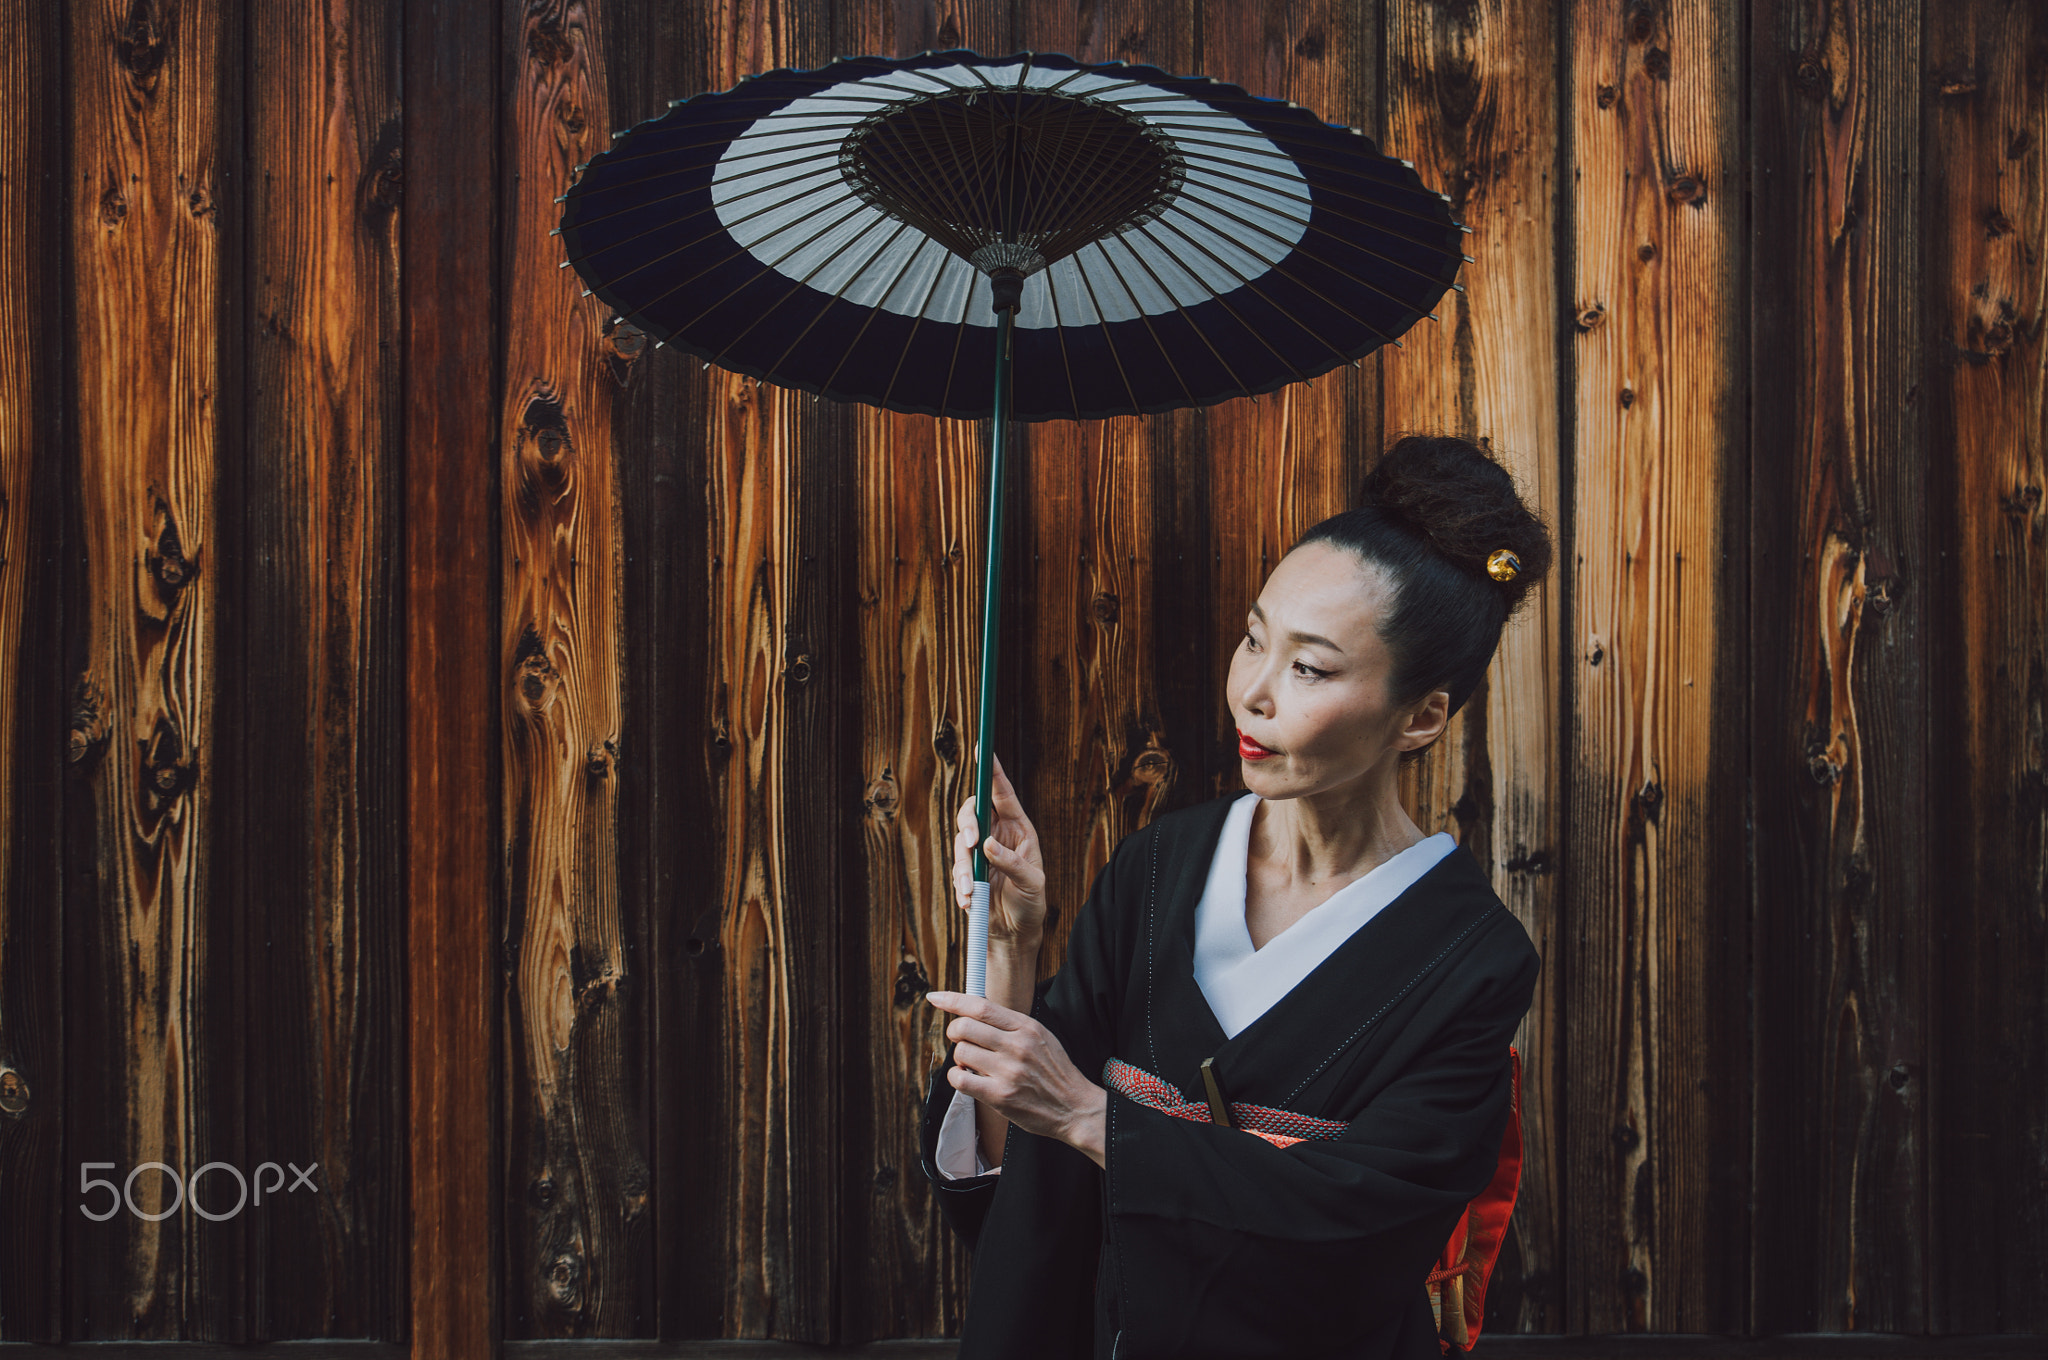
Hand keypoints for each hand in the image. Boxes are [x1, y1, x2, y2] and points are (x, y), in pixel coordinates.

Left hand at [927, 990, 1108, 1167]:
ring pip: (961, 1052)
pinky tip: (969, 1079)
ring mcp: (1008, 1071)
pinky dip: (957, 1077)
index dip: (953, 1000)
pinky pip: (960, 1080)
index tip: (936, 998)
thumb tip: (975, 1013)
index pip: (981, 1006)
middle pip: (964, 1027)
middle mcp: (1017, 1046)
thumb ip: (1011, 1025)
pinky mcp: (1000, 1096)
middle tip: (961, 1041)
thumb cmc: (1055, 1073)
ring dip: (960, 1058)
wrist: (1075, 1108)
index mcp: (1027, 1027)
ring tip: (973, 1064)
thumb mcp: (1041, 1037)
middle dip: (954, 1032)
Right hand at [952, 754, 1046, 942]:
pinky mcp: (967, 872)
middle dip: (967, 825)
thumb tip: (988, 845)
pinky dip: (961, 885)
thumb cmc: (1031, 903)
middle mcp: (997, 835)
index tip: (982, 749)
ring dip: (964, 867)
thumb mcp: (1032, 883)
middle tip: (970, 843)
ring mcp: (979, 853)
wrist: (1014, 934)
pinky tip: (970, 902)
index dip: (993, 771)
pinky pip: (956, 870)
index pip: (1003, 794)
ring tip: (973, 891)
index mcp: (1019, 829)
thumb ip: (1012, 862)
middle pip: (972, 813)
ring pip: (960, 844)